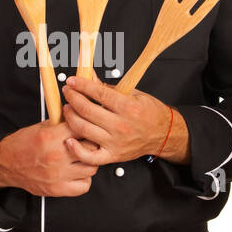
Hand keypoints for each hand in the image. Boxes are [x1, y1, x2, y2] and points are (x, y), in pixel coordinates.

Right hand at [0, 121, 99, 196]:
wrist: (6, 164)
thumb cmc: (22, 145)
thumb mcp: (40, 127)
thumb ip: (61, 124)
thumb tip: (79, 117)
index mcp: (50, 137)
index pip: (82, 128)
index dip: (87, 126)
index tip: (86, 127)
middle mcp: (55, 156)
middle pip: (91, 147)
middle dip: (91, 143)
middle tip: (87, 142)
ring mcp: (58, 175)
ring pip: (92, 167)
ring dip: (89, 162)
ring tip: (82, 158)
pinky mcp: (58, 189)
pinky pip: (84, 186)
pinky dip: (84, 179)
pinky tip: (77, 172)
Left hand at [61, 76, 188, 165]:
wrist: (164, 135)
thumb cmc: (150, 113)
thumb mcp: (134, 94)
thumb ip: (109, 87)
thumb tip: (90, 75)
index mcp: (128, 108)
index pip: (98, 93)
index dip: (81, 85)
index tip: (72, 80)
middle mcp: (121, 126)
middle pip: (87, 110)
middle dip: (72, 98)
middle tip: (67, 91)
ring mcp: (115, 143)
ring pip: (83, 129)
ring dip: (70, 117)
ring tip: (67, 108)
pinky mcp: (113, 156)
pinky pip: (89, 157)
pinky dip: (76, 149)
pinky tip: (69, 140)